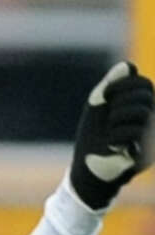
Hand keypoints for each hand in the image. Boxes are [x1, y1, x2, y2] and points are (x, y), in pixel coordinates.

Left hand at [69, 61, 152, 208]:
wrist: (86, 168)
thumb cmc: (92, 136)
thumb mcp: (98, 105)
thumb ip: (111, 84)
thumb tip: (129, 66)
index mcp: (142, 107)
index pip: (144, 85)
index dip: (124, 84)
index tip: (104, 95)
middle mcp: (152, 120)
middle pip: (145, 95)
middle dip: (119, 101)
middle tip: (108, 118)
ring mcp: (152, 137)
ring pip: (144, 111)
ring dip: (117, 118)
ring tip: (110, 132)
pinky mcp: (148, 153)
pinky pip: (138, 132)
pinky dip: (116, 135)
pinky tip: (112, 146)